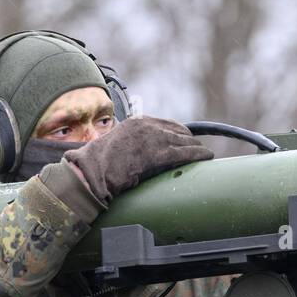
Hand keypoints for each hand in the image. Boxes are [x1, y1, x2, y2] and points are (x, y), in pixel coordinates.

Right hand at [64, 116, 212, 204]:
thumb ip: (129, 148)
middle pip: (176, 130)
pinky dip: (197, 154)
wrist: (90, 173)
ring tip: (206, 154)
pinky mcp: (156, 152)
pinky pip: (182, 152)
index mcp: (134, 123)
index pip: (164, 124)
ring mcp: (151, 138)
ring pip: (182, 141)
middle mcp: (144, 126)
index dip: (178, 132)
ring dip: (196, 148)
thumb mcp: (115, 149)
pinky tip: (206, 157)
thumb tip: (138, 159)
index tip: (186, 138)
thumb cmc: (97, 167)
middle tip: (198, 149)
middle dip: (189, 140)